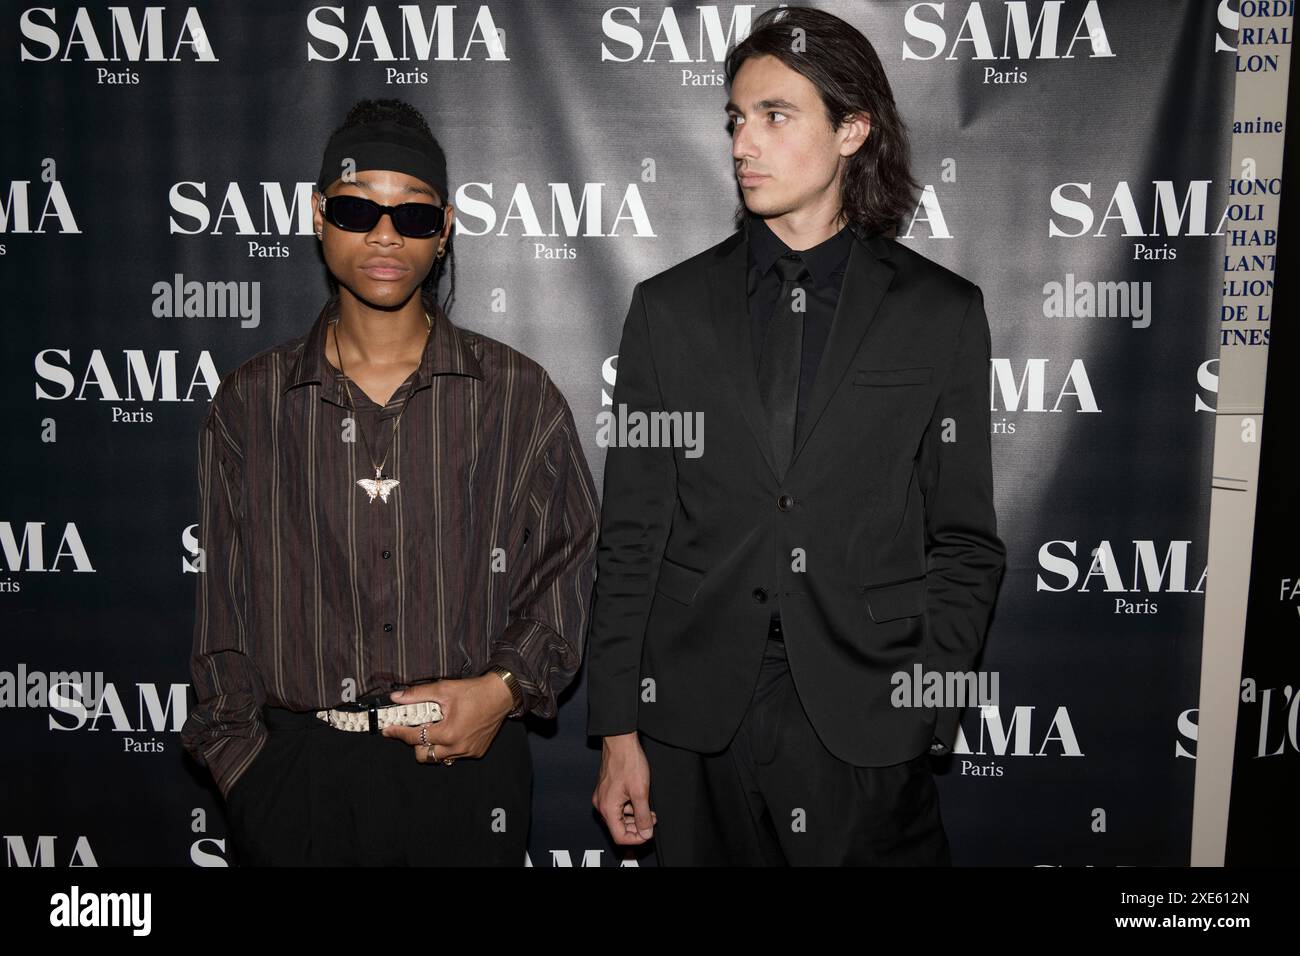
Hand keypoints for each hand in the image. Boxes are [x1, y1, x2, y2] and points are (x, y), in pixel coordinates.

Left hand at [381, 676, 513, 762]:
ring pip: (439, 757)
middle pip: (423, 755)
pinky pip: (455, 755)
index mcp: (448, 733)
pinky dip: (449, 746)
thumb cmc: (474, 691)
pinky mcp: (476, 752)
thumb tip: (397, 697)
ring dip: (432, 746)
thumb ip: (418, 694)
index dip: (398, 732)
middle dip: (416, 743)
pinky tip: (452, 730)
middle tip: (419, 727)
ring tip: (436, 729)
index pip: (414, 737)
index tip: (388, 730)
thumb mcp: (444, 689)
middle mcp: (457, 747)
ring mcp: (468, 752)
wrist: (501, 695)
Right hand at [592, 732, 655, 843]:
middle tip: (652, 819)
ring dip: (634, 817)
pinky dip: (629, 808)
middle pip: (619, 828)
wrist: (620, 742)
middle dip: (637, 827)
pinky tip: (639, 800)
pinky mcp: (606, 790)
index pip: (620, 836)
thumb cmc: (628, 762)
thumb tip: (646, 832)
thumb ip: (643, 816)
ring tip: (648, 809)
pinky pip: (617, 806)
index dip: (636, 839)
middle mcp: (602, 804)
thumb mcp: (640, 792)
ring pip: (619, 817)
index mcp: (608, 808)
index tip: (648, 833)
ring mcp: (603, 797)